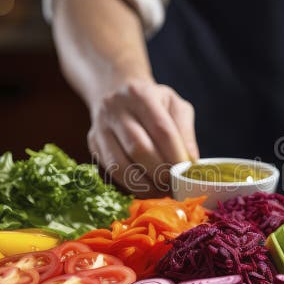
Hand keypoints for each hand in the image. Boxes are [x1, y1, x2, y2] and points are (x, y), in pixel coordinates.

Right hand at [87, 80, 198, 195]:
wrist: (116, 92)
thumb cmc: (153, 102)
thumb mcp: (174, 105)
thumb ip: (185, 131)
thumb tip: (190, 162)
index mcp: (140, 94)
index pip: (161, 130)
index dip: (175, 156)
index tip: (187, 173)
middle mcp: (115, 108)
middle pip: (138, 149)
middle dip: (159, 173)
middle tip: (175, 185)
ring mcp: (100, 127)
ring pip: (120, 165)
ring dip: (144, 184)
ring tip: (162, 191)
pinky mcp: (93, 145)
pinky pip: (111, 172)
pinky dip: (131, 185)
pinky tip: (147, 188)